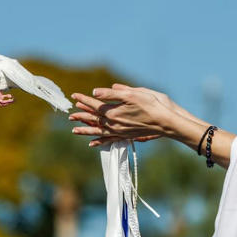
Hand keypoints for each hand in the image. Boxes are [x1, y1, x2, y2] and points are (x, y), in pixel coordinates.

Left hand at [69, 83, 196, 146]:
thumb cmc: (152, 105)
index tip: (74, 96)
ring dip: (86, 130)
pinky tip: (92, 143)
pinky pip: (109, 139)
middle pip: (93, 119)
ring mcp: (120, 131)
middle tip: (70, 115)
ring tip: (74, 130)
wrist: (166, 122)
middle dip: (81, 116)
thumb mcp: (133, 94)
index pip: (95, 104)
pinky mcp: (126, 135)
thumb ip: (113, 93)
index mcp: (114, 111)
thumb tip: (95, 92)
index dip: (84, 100)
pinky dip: (99, 140)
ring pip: (98, 130)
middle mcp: (115, 123)